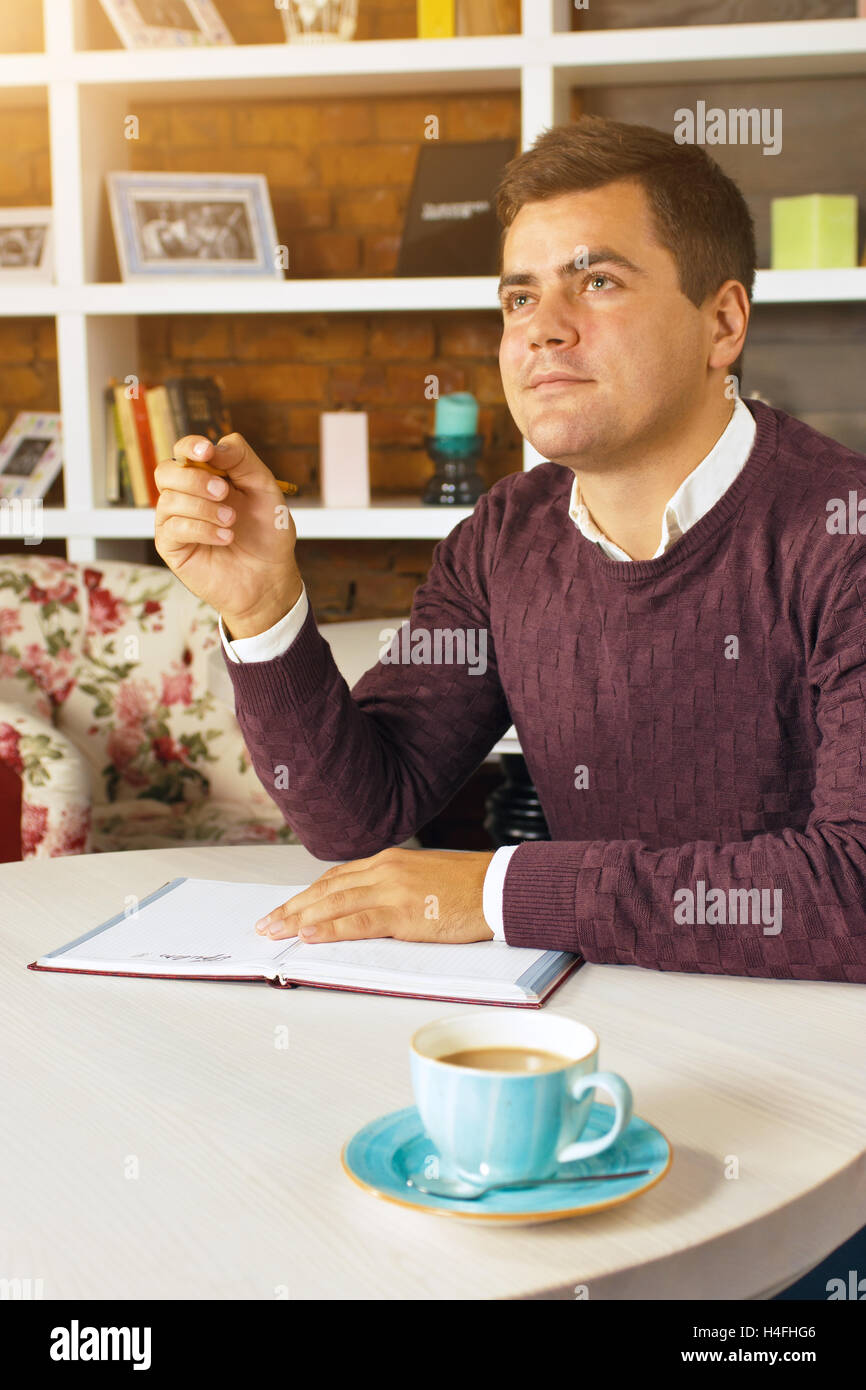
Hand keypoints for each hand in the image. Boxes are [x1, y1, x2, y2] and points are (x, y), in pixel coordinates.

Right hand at [154, 432, 301, 635]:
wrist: (270, 576)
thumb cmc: (267, 532)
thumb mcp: (264, 488)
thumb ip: (242, 460)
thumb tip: (212, 446)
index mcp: (207, 475)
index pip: (184, 450)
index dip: (191, 446)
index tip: (207, 452)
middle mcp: (186, 494)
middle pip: (166, 471)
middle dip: (194, 479)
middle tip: (224, 492)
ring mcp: (175, 520)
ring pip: (168, 499)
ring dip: (204, 508)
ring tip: (231, 522)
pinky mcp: (171, 546)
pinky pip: (172, 527)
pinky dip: (201, 529)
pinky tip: (225, 537)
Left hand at [254, 847, 495, 944]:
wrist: (499, 886)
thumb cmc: (468, 885)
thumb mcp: (423, 877)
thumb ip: (394, 886)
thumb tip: (369, 906)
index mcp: (388, 861)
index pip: (336, 878)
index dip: (306, 895)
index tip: (284, 909)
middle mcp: (385, 870)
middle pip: (326, 890)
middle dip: (292, 908)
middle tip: (266, 924)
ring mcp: (393, 890)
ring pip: (334, 904)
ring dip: (300, 919)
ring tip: (275, 932)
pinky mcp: (404, 912)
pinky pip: (359, 922)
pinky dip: (331, 929)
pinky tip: (309, 936)